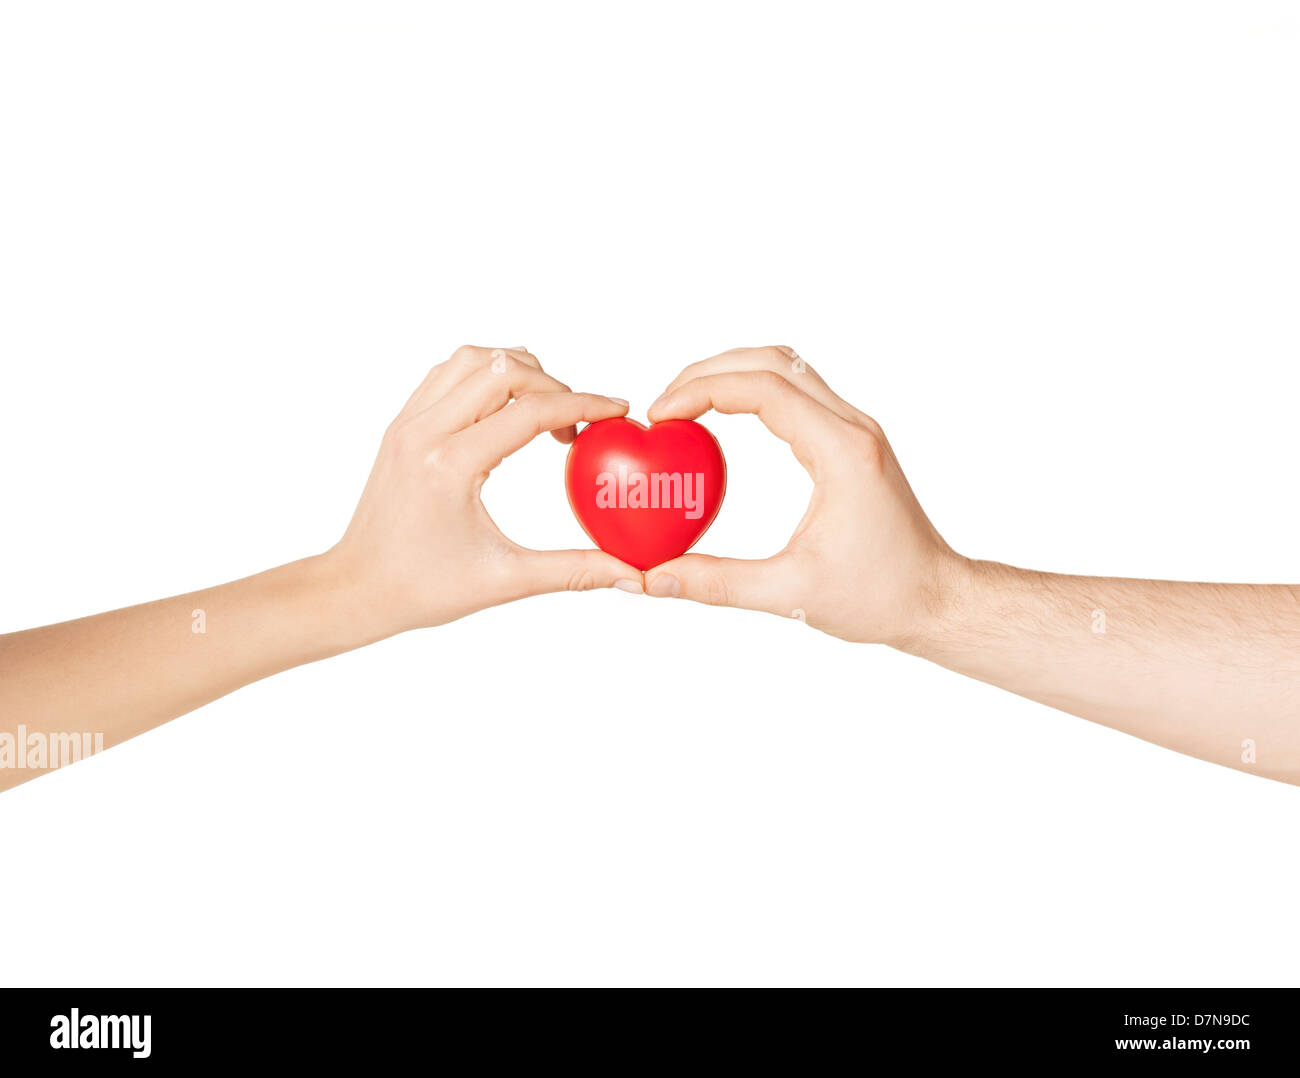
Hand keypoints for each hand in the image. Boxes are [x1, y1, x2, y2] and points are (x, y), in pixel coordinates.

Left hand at [328, 345, 641, 635]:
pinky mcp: (401, 425)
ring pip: (471, 359)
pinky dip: (485, 376)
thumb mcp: (505, 581)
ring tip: (545, 409)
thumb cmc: (423, 589)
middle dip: (553, 385)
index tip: (617, 411)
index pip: (530, 411)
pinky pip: (446, 374)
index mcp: (451, 465)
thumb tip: (631, 573)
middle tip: (579, 422)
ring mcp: (408, 423)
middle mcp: (424, 432)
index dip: (584, 405)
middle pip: (502, 368)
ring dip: (517, 371)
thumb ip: (574, 571)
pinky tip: (506, 410)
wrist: (357, 590)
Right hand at [643, 346, 962, 645]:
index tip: (660, 416)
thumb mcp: (792, 595)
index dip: (701, 391)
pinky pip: (797, 393)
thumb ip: (718, 584)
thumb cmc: (880, 597)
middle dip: (708, 372)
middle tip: (663, 405)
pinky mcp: (852, 441)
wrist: (937, 599)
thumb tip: (654, 579)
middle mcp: (852, 427)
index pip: (762, 388)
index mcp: (841, 452)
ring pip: (786, 368)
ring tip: (685, 406)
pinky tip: (722, 422)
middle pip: (771, 361)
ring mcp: (855, 429)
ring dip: (732, 375)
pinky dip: (753, 393)